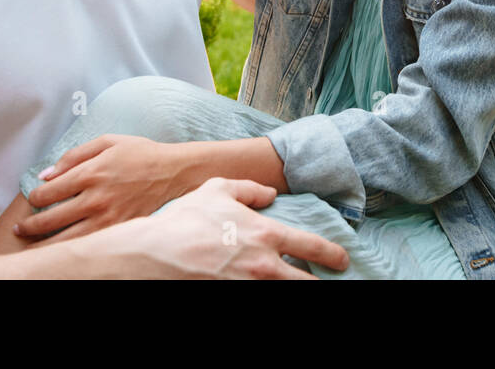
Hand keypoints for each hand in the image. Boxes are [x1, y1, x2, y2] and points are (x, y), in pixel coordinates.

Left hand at [17, 134, 192, 242]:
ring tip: (31, 246)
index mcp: (90, 173)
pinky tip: (62, 248)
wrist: (174, 171)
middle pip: (50, 220)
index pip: (47, 192)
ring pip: (66, 240)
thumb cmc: (140, 153)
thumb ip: (73, 156)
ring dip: (44, 245)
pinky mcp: (119, 230)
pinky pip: (89, 245)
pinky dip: (71, 249)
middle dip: (29, 227)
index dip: (34, 197)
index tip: (32, 199)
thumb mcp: (107, 141)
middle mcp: (96, 198)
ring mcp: (108, 218)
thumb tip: (45, 175)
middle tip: (20, 229)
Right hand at [90, 177, 348, 278]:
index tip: (341, 260)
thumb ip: (248, 189)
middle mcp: (264, 267)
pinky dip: (269, 299)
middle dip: (318, 283)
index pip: (312, 247)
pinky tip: (266, 290)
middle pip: (306, 284)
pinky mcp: (233, 301)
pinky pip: (262, 306)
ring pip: (287, 294)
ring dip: (295, 289)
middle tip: (324, 282)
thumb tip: (269, 194)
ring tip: (298, 285)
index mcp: (265, 235)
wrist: (153, 255)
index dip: (332, 255)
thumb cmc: (183, 221)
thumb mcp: (216, 190)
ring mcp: (250, 289)